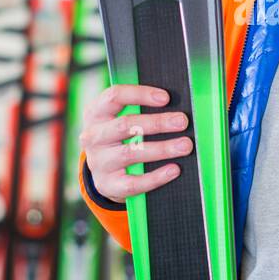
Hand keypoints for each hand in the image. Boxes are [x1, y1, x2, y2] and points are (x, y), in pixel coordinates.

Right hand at [81, 84, 191, 202]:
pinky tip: (174, 169)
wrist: (103, 172)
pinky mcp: (107, 185)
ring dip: (162, 148)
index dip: (140, 94)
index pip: (114, 96)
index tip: (166, 98)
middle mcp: (93, 136)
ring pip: (130, 153)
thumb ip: (140, 109)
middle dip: (157, 123)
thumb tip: (174, 107)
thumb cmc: (119, 137)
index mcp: (95, 113)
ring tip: (185, 145)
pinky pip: (133, 183)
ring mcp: (98, 162)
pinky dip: (155, 177)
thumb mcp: (119, 118)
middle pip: (125, 125)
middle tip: (182, 121)